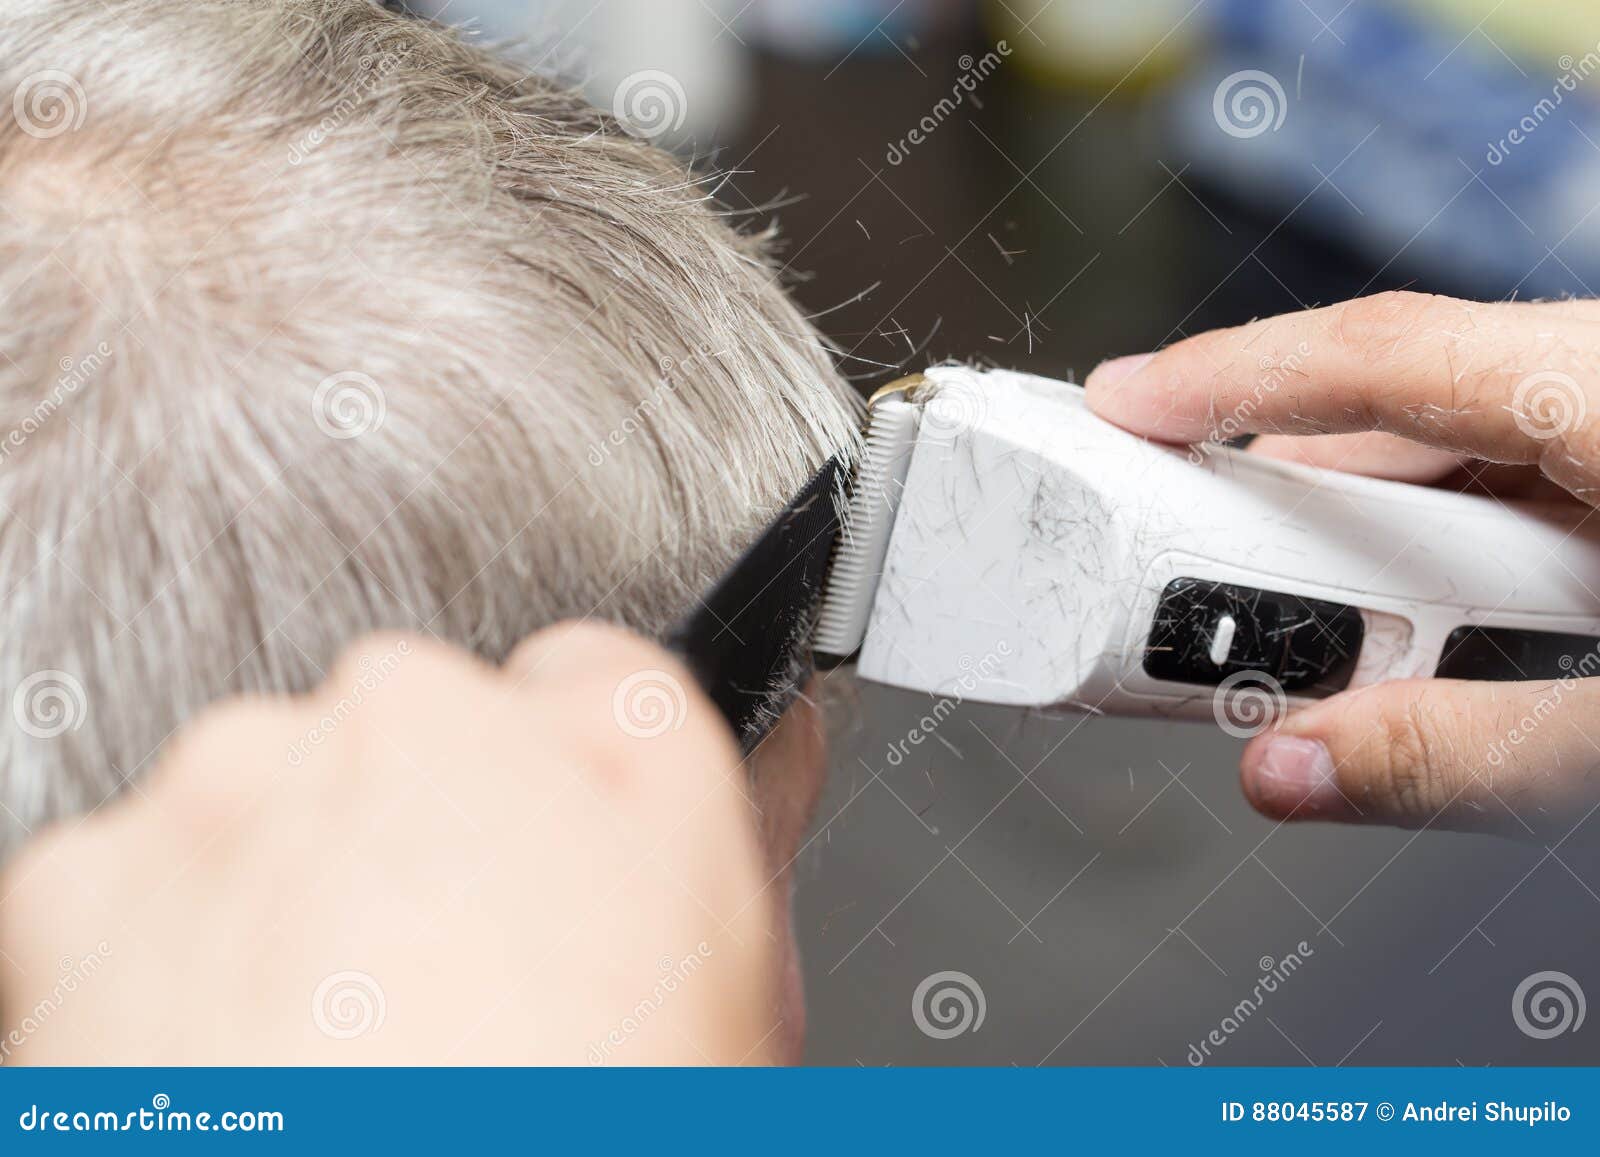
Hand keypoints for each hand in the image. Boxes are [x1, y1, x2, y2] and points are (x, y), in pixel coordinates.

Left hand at [0, 624, 778, 1063]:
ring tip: (338, 1055)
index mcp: (613, 739)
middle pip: (415, 741)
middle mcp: (429, 720)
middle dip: (420, 839)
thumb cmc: (593, 1126)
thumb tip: (765, 743)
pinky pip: (141, 887)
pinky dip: (171, 965)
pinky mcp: (97, 877)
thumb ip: (729, 826)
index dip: (561, 791)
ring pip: (275, 800)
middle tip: (440, 998)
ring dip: (294, 893)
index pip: (587, 685)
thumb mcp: (735, 989)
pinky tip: (242, 1071)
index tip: (541, 861)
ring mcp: (251, 786)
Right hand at [1087, 291, 1599, 835]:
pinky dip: (1447, 531)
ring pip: (1452, 440)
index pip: (1381, 351)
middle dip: (1290, 507)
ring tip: (1349, 640)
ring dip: (1376, 538)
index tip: (1124, 404)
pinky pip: (1508, 458)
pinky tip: (1449, 616)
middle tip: (1211, 590)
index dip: (1228, 376)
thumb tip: (1292, 765)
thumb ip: (1469, 755)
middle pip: (1397, 411)